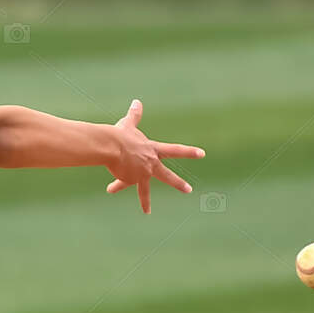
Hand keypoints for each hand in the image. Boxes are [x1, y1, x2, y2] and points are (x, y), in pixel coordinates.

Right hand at [105, 99, 204, 214]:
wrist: (111, 146)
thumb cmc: (120, 135)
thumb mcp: (128, 124)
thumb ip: (134, 115)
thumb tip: (137, 101)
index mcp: (152, 149)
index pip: (175, 150)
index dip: (189, 152)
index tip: (202, 154)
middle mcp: (150, 163)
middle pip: (168, 176)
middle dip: (178, 184)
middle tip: (189, 190)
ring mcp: (142, 174)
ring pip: (145, 190)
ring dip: (146, 202)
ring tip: (147, 212)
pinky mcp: (131, 180)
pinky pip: (124, 184)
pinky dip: (117, 185)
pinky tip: (112, 188)